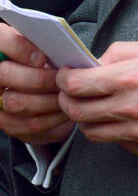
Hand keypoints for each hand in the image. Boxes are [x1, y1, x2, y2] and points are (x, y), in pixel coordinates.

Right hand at [0, 23, 72, 144]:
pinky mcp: (4, 121)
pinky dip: (51, 118)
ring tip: (67, 97)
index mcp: (0, 46)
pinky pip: (26, 123)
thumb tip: (62, 49)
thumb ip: (50, 44)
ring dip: (47, 100)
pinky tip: (64, 111)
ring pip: (15, 101)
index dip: (17, 46)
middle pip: (3, 73)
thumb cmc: (53, 66)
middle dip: (38, 79)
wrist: (52, 95)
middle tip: (61, 81)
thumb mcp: (52, 49)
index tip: (42, 57)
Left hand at [56, 41, 137, 155]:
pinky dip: (104, 129)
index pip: (75, 85)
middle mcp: (129, 107)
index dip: (63, 79)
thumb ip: (114, 55)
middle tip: (68, 92)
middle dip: (66, 100)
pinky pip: (110, 140)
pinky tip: (108, 117)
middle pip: (76, 111)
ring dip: (82, 118)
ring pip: (88, 130)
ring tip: (88, 105)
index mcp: (127, 79)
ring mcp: (134, 130)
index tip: (64, 75)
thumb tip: (92, 64)